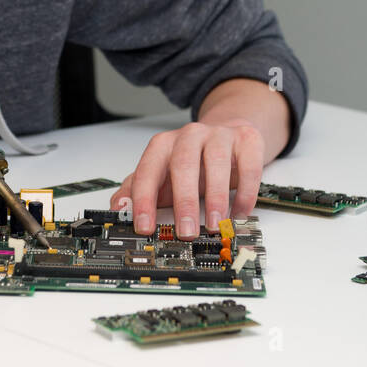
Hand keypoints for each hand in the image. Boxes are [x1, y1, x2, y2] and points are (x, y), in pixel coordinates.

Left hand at [108, 119, 265, 239]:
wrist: (227, 136)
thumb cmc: (192, 162)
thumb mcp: (161, 176)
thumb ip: (135, 190)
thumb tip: (118, 208)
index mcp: (163, 145)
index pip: (147, 172)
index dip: (144, 201)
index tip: (145, 227)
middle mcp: (190, 135)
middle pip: (183, 164)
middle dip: (183, 201)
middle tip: (186, 231)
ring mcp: (220, 135)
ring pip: (217, 162)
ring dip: (216, 197)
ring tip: (216, 225)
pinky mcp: (247, 140)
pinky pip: (248, 165)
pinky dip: (245, 192)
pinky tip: (240, 212)